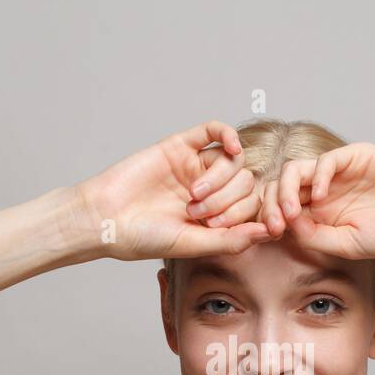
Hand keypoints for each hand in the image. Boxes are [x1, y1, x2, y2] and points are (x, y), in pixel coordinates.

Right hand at [74, 120, 271, 261]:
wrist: (105, 218)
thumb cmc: (145, 237)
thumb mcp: (193, 244)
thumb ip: (232, 240)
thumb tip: (269, 233)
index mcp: (216, 215)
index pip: (252, 206)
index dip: (243, 215)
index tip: (217, 228)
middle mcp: (211, 190)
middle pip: (245, 183)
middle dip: (227, 200)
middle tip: (196, 213)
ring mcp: (196, 166)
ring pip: (233, 160)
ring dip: (220, 179)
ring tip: (192, 196)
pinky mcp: (180, 146)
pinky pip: (213, 130)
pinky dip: (228, 134)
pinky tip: (232, 146)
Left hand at [255, 142, 374, 258]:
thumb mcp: (347, 245)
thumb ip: (313, 235)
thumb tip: (283, 223)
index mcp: (321, 215)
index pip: (280, 210)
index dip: (268, 219)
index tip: (270, 235)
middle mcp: (325, 192)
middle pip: (281, 188)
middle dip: (270, 205)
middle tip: (275, 224)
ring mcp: (339, 174)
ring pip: (295, 170)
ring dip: (286, 190)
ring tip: (292, 211)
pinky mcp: (356, 157)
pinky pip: (325, 160)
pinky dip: (317, 176)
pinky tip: (321, 197)